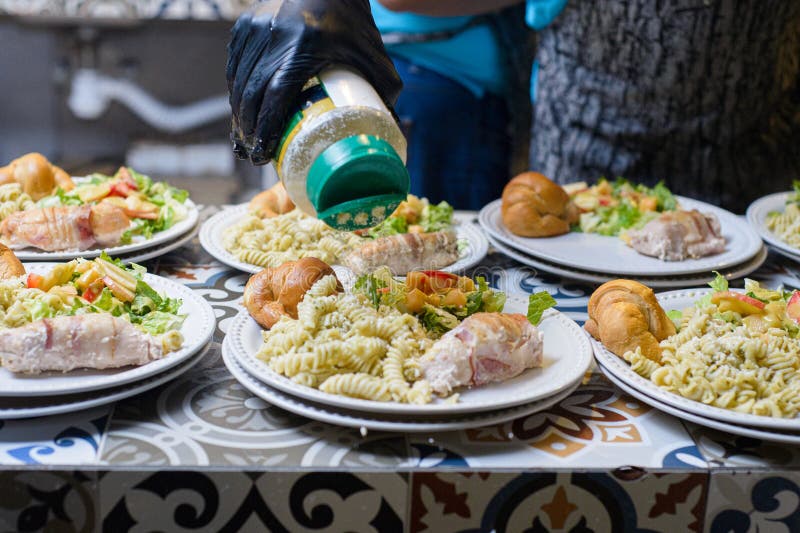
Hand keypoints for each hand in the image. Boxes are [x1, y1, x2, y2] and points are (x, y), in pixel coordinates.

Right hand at [226, 0, 401, 164]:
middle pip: (251, 94)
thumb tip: (393, 129)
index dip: (265, 129)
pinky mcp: (245, 24)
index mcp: (305, 44)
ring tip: (245, 140)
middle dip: (248, 130)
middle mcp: (274, 34)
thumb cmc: (355, 20)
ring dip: (238, 115)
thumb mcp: (374, 55)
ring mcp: (255, 27)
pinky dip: (236, 92)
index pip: (276, 95)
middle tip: (254, 155)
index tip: (263, 153)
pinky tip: (242, 112)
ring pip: (238, 82)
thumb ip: (387, 90)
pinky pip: (234, 66)